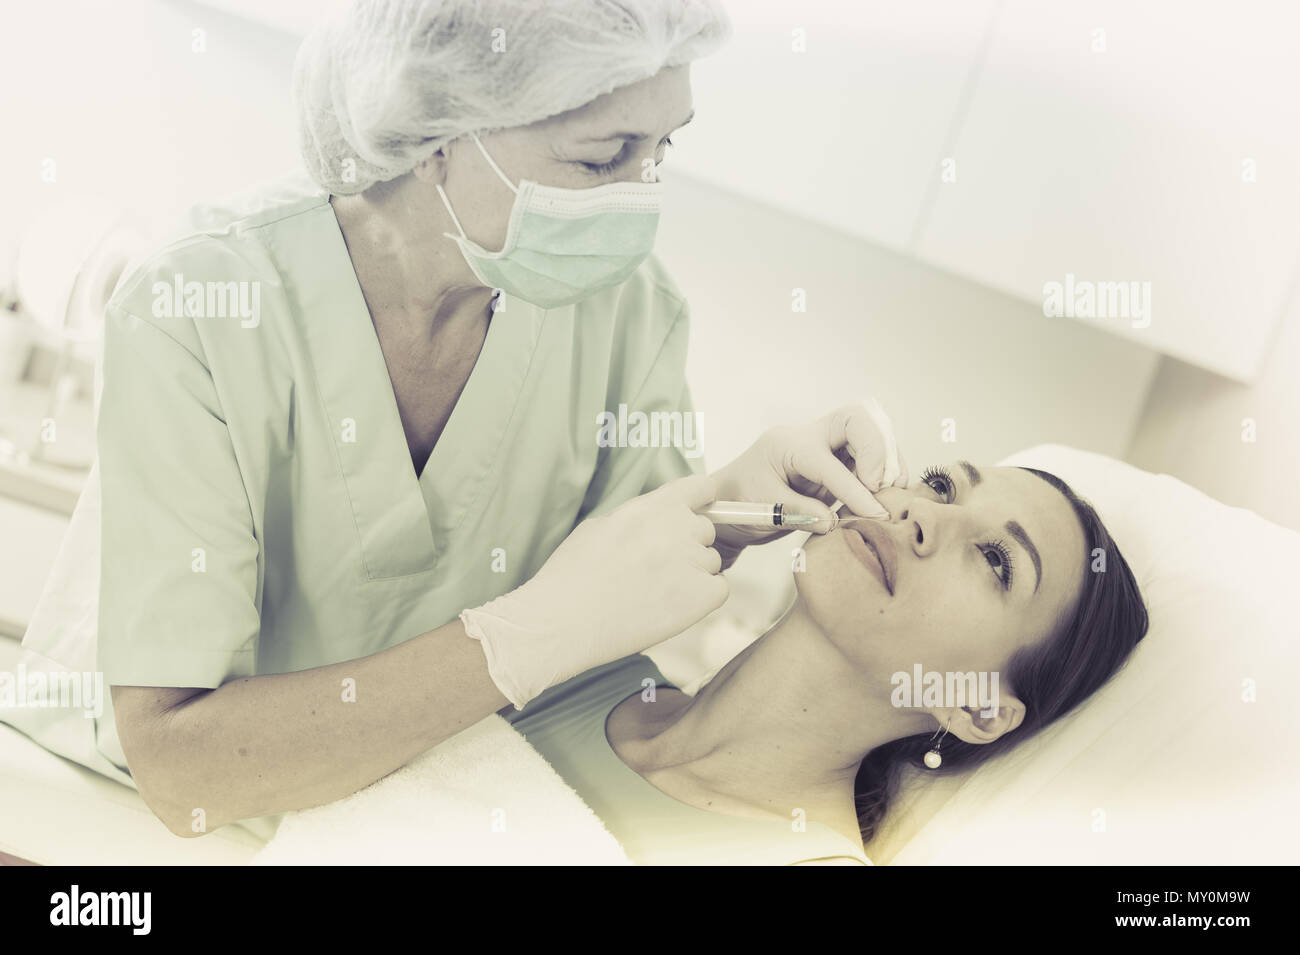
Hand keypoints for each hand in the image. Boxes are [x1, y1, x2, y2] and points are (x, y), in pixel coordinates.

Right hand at [461, 474, 728, 708]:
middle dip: (688, 544)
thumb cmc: (572, 575)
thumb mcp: (601, 525)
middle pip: (705, 529)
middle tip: (657, 568)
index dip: (701, 499)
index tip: (697, 511)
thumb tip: (660, 519)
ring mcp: (691, 562)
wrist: (563, 621)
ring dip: (693, 573)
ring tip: (656, 592)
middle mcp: (677, 528)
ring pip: (711, 561)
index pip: (700, 487)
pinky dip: (702, 599)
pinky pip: (719, 589)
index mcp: (652, 507)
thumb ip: (639, 517)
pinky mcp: (701, 596)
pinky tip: (672, 607)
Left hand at [709, 398, 907, 550]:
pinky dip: (885, 469)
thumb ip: (798, 513)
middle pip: (856, 418)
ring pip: (870, 431)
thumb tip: (834, 522)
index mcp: (787, 445)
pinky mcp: (837, 460)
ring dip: (887, 459)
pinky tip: (886, 492)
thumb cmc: (738, 500)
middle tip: (881, 487)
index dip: (854, 489)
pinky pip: (870, 454)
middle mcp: (809, 437)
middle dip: (877, 449)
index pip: (829, 462)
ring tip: (889, 492)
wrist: (729, 501)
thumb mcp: (761, 510)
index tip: (874, 514)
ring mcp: (826, 446)